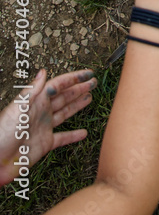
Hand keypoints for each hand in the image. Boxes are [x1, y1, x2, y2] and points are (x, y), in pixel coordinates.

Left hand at [0, 68, 95, 184]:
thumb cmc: (2, 135)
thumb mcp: (17, 109)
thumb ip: (32, 91)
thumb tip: (43, 72)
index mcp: (36, 102)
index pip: (58, 85)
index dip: (73, 78)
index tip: (88, 73)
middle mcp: (42, 112)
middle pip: (64, 97)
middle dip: (79, 88)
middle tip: (93, 82)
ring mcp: (44, 128)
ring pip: (65, 113)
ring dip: (78, 105)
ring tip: (90, 96)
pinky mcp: (45, 144)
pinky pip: (63, 138)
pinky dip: (74, 135)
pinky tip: (83, 133)